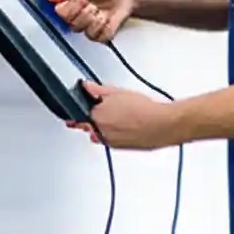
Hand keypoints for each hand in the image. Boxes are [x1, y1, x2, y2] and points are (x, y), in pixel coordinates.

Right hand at [44, 0, 133, 42]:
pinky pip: (99, 36)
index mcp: (70, 4)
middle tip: (91, 2)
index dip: (71, 5)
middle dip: (84, 11)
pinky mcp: (102, 34)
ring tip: (100, 9)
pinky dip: (105, 25)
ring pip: (85, 31)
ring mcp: (89, 27)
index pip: (60, 12)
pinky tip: (107, 17)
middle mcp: (78, 17)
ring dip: (96, 18)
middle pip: (72, 24)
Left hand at [67, 81, 181, 150]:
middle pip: (87, 125)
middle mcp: (100, 132)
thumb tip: (85, 86)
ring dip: (101, 125)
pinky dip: (111, 132)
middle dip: (89, 117)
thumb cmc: (144, 110)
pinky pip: (109, 139)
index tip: (71, 112)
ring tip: (116, 115)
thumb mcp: (118, 92)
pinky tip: (122, 124)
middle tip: (98, 110)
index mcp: (97, 116)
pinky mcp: (119, 147)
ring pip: (98, 132)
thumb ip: (97, 90)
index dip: (75, 111)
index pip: (77, 114)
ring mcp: (109, 141)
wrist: (162, 125)